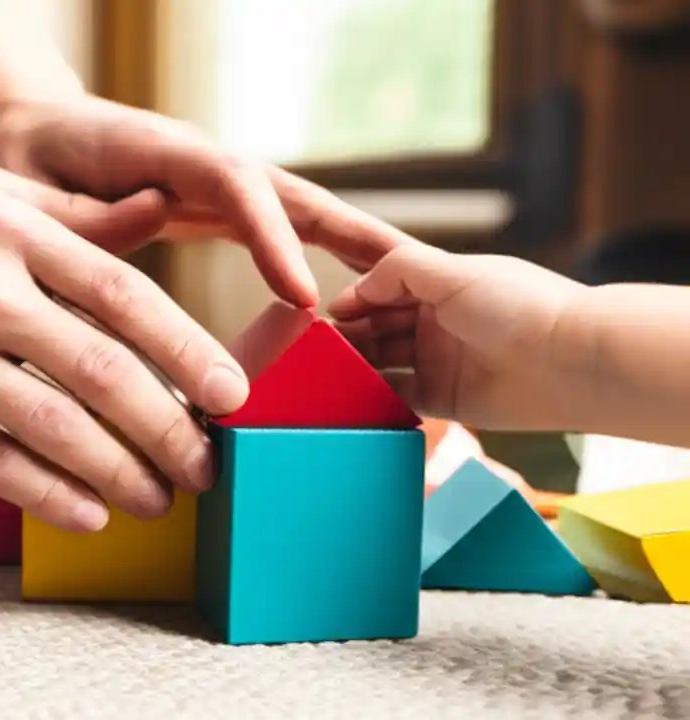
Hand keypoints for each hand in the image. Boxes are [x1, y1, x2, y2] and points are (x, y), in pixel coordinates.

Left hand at [0, 94, 424, 305]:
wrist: (21, 126)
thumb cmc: (20, 155)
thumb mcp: (31, 186)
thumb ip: (85, 209)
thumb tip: (156, 215)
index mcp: (159, 149)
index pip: (232, 183)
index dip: (270, 236)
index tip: (302, 294)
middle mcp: (198, 162)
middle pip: (286, 192)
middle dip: (348, 233)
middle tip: (406, 278)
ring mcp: (209, 182)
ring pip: (291, 210)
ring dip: (348, 243)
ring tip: (407, 287)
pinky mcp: (209, 204)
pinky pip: (272, 228)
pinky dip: (313, 255)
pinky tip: (343, 296)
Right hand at [0, 163, 247, 530]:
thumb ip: (73, 213)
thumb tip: (161, 211)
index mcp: (9, 229)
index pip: (123, 295)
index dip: (188, 350)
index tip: (232, 394)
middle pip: (102, 370)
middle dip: (170, 429)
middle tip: (207, 465)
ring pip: (54, 427)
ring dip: (120, 473)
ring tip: (158, 498)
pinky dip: (48, 495)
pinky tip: (89, 513)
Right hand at [327, 243, 586, 429]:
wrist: (569, 362)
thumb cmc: (520, 307)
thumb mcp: (452, 270)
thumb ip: (398, 269)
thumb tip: (356, 290)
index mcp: (441, 285)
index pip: (384, 287)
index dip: (355, 298)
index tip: (327, 313)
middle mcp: (438, 322)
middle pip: (378, 325)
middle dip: (349, 333)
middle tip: (317, 347)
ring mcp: (439, 361)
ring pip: (382, 362)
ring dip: (355, 364)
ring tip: (325, 372)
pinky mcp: (443, 399)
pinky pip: (397, 398)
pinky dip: (373, 397)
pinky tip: (349, 396)